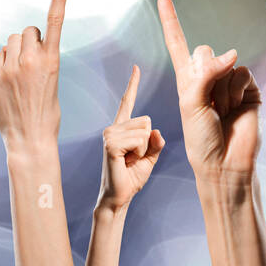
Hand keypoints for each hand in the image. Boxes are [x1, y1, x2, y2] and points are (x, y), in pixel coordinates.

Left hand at [0, 0, 66, 153]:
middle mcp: (30, 60)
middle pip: (27, 31)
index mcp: (51, 61)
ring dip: (17, 50)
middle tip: (34, 60)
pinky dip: (5, 61)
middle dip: (31, 40)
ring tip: (22, 72)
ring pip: (12, 41)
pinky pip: (0, 55)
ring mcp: (9, 68)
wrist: (29, 139)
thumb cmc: (46, 113)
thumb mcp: (51, 82)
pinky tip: (10, 80)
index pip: (54, 23)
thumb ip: (40, 60)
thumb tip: (23, 47)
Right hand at [98, 65, 165, 210]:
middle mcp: (113, 127)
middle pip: (147, 121)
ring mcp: (109, 134)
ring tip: (129, 161)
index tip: (136, 67)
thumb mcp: (150, 157)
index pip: (128, 102)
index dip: (132, 84)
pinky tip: (126, 162)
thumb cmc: (132, 177)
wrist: (119, 197)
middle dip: (148, 142)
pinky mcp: (110, 143)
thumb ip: (156, 142)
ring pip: (145, 131)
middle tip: (133, 158)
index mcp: (122, 128)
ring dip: (143, 150)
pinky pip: (139, 141)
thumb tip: (156, 131)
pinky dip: (139, 154)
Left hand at [157, 0, 260, 178]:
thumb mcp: (191, 104)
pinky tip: (236, 108)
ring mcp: (229, 82)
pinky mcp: (249, 88)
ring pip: (225, 63)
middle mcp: (208, 77)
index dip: (171, 21)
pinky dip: (237, 90)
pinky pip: (243, 73)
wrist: (226, 162)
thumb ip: (206, 73)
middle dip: (204, 72)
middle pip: (204, 50)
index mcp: (187, 80)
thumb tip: (234, 53)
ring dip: (222, 90)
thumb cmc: (201, 139)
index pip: (177, 45)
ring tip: (222, 112)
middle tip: (207, 102)